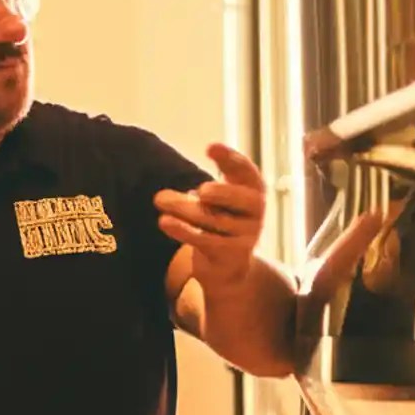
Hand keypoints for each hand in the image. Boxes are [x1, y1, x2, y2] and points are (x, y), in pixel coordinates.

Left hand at [154, 143, 265, 289]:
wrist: (229, 267)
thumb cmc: (220, 222)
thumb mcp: (217, 201)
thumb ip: (197, 193)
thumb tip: (162, 197)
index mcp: (252, 190)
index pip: (246, 171)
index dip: (230, 159)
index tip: (211, 147)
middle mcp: (255, 212)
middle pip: (241, 199)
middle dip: (222, 193)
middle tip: (202, 190)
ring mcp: (246, 236)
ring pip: (215, 220)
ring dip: (185, 209)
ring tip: (159, 199)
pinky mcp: (230, 255)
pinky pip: (205, 241)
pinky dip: (183, 230)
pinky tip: (164, 221)